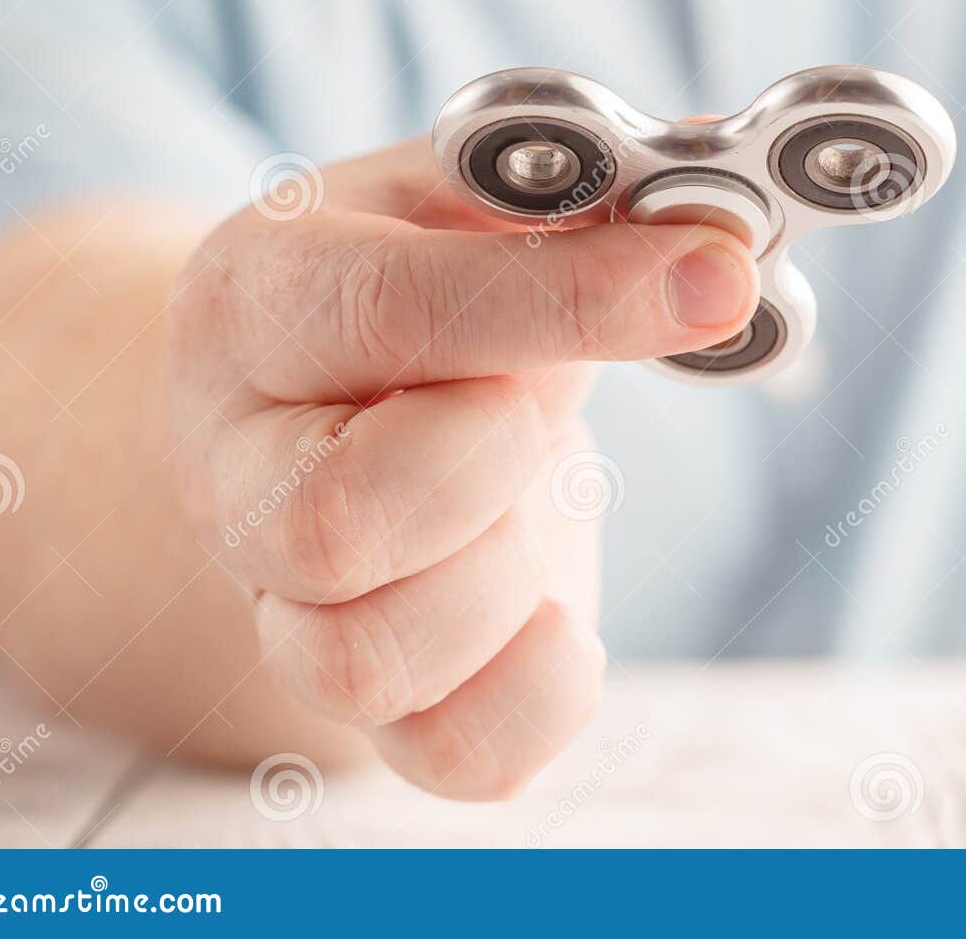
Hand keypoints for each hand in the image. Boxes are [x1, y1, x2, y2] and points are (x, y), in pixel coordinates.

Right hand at [165, 137, 757, 797]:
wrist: (356, 395)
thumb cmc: (428, 285)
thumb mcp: (476, 207)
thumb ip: (585, 207)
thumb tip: (725, 241)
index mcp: (258, 306)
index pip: (387, 314)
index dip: (571, 302)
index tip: (715, 282)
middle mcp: (241, 471)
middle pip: (332, 526)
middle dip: (491, 461)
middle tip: (532, 409)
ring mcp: (289, 607)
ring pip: (361, 663)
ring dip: (504, 580)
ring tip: (524, 500)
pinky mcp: (378, 704)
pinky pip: (449, 758)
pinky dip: (541, 694)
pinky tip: (556, 608)